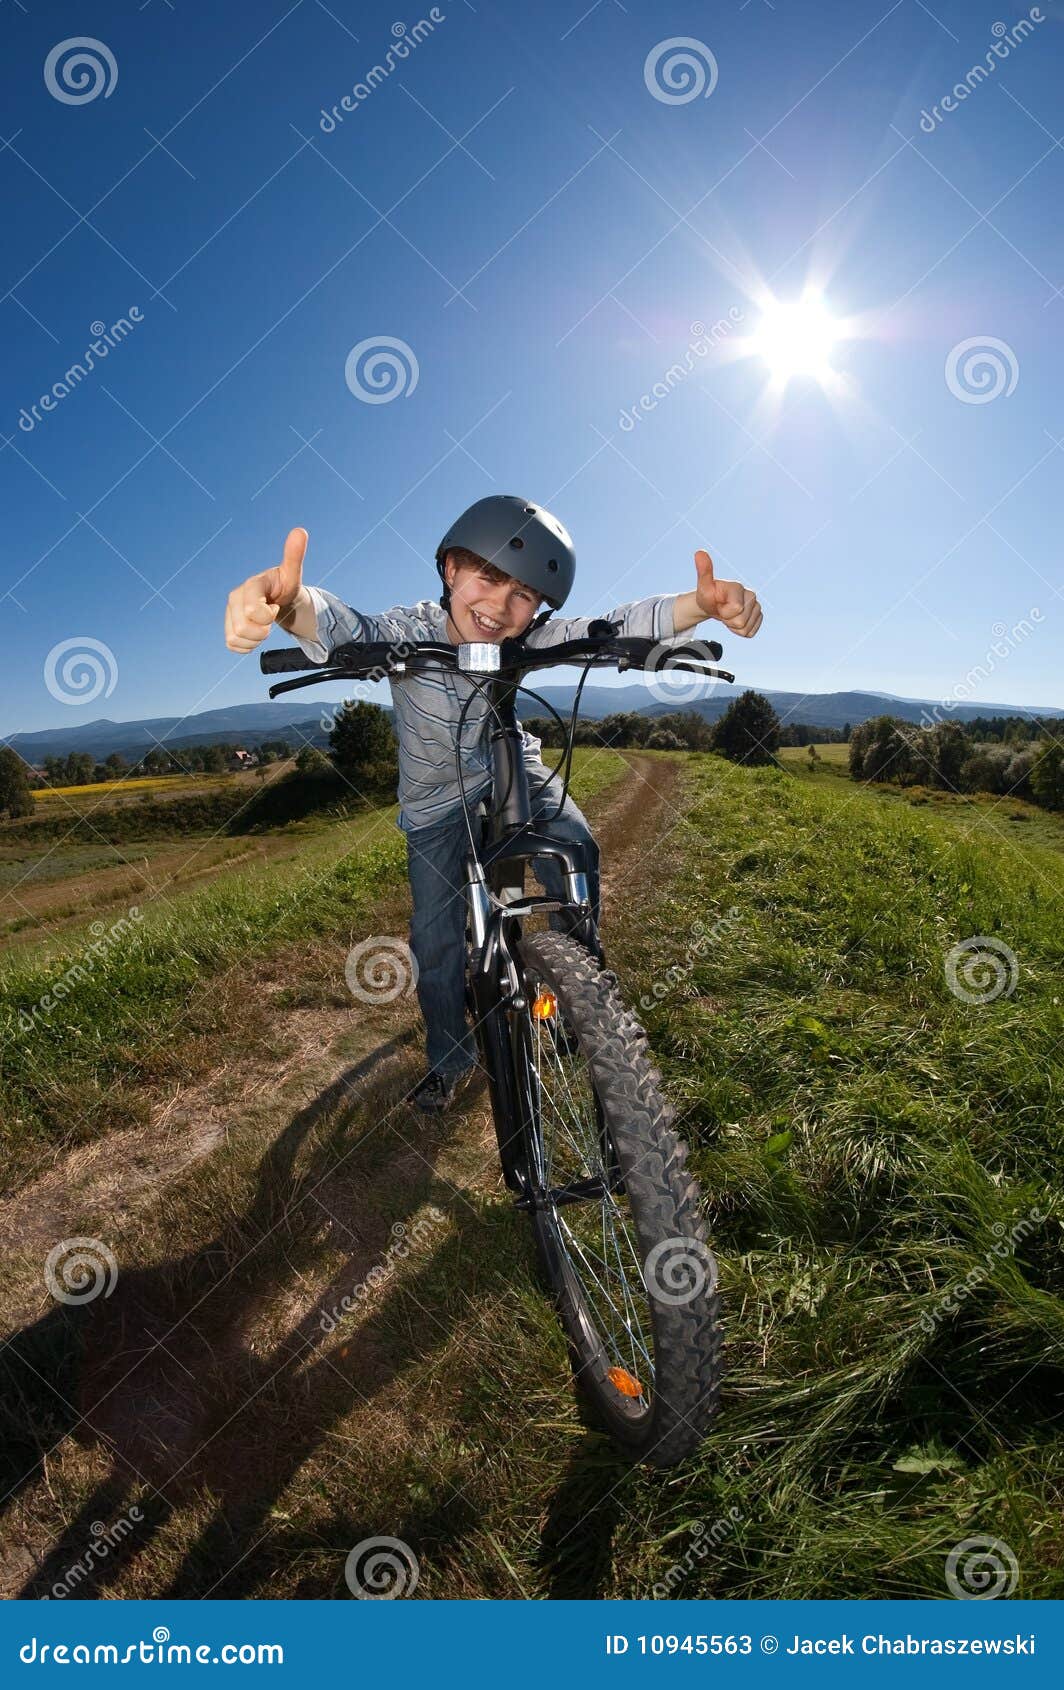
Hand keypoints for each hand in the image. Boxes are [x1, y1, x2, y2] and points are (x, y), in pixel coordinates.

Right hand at [224, 527, 307, 651]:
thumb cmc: (285, 586)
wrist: (279, 601)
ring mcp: (229, 613)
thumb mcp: (292, 573)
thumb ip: (294, 555)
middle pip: (244, 628)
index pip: (253, 610)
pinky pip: (233, 645)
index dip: (268, 615)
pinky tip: (255, 634)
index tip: (275, 606)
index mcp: (250, 585)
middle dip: (263, 629)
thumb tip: (300, 531)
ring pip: (237, 638)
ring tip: (264, 625)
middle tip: (271, 617)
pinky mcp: (228, 628)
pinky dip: (247, 646)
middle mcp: (235, 597)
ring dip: (256, 639)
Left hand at [693, 549, 761, 637]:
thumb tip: (699, 552)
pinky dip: (740, 631)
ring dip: (733, 626)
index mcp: (739, 588)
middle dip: (728, 620)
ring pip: (745, 629)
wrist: (714, 605)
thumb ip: (704, 571)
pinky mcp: (759, 618)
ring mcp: (757, 607)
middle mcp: (752, 596)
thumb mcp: (704, 587)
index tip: (719, 604)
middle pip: (741, 622)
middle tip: (722, 610)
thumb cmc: (709, 596)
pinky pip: (749, 633)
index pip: (736, 609)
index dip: (724, 611)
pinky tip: (735, 620)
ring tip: (728, 614)